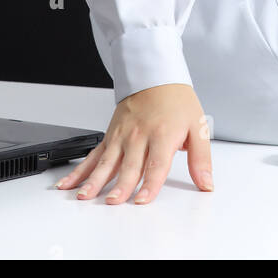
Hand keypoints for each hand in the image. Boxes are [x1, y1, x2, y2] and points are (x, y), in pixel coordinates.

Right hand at [54, 83, 212, 204]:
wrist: (155, 75)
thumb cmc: (176, 101)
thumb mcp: (198, 126)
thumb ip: (201, 159)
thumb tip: (207, 184)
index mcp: (162, 134)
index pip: (156, 163)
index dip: (150, 183)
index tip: (143, 200)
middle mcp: (139, 136)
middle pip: (129, 165)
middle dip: (120, 185)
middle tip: (112, 202)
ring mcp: (122, 136)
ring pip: (106, 162)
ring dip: (94, 180)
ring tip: (84, 195)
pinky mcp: (110, 136)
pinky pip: (94, 155)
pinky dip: (80, 170)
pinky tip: (70, 183)